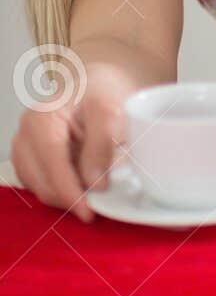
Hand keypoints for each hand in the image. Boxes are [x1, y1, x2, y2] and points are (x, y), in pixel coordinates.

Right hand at [9, 62, 138, 222]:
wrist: (97, 84)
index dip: (70, 191)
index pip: (52, 164)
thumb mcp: (112, 108)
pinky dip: (62, 191)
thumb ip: (103, 142)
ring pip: (40, 188)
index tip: (90, 211)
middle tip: (101, 206)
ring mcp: (24, 148)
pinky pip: (42, 185)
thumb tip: (94, 181)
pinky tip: (83, 185)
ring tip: (95, 192)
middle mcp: (25, 134)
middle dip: (70, 198)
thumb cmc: (104, 91)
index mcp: (41, 118)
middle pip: (42, 182)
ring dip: (66, 197)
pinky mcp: (31, 160)